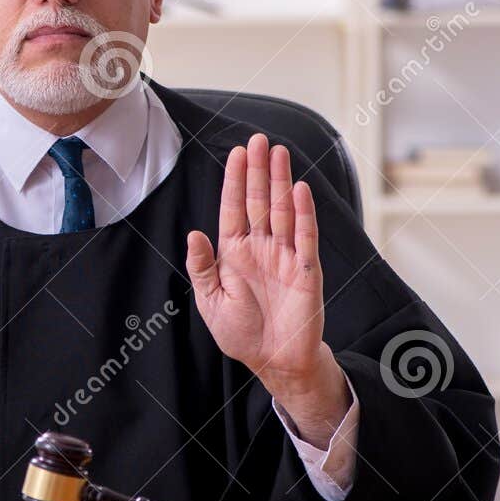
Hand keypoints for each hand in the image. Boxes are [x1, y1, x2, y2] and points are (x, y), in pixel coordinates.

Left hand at [185, 133, 342, 420]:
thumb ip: (202, 268)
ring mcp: (284, 255)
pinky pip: (304, 236)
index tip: (235, 153)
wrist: (274, 360)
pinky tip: (299, 189)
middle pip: (259, 201)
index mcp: (234, 253)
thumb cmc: (241, 332)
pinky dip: (303, 213)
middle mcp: (260, 248)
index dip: (235, 181)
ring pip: (282, 211)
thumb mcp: (211, 302)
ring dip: (280, 181)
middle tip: (257, 140)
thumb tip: (194, 234)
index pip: (234, 208)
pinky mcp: (305, 269)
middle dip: (257, 171)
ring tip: (277, 152)